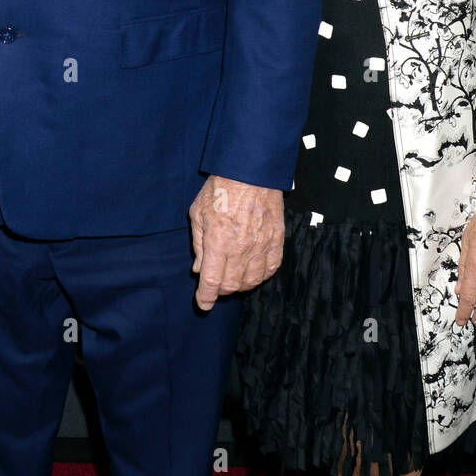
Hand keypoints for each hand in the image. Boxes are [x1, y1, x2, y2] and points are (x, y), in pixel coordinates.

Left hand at [189, 176, 283, 310]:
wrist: (251, 170)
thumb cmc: (220, 189)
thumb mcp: (198, 214)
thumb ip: (198, 245)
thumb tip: (199, 269)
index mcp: (219, 241)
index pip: (212, 281)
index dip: (206, 298)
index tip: (203, 304)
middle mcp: (241, 247)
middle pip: (232, 285)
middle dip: (221, 290)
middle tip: (216, 284)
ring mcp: (262, 245)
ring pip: (252, 281)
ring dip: (241, 284)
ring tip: (234, 277)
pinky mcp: (277, 239)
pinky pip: (271, 268)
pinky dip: (261, 275)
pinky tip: (253, 271)